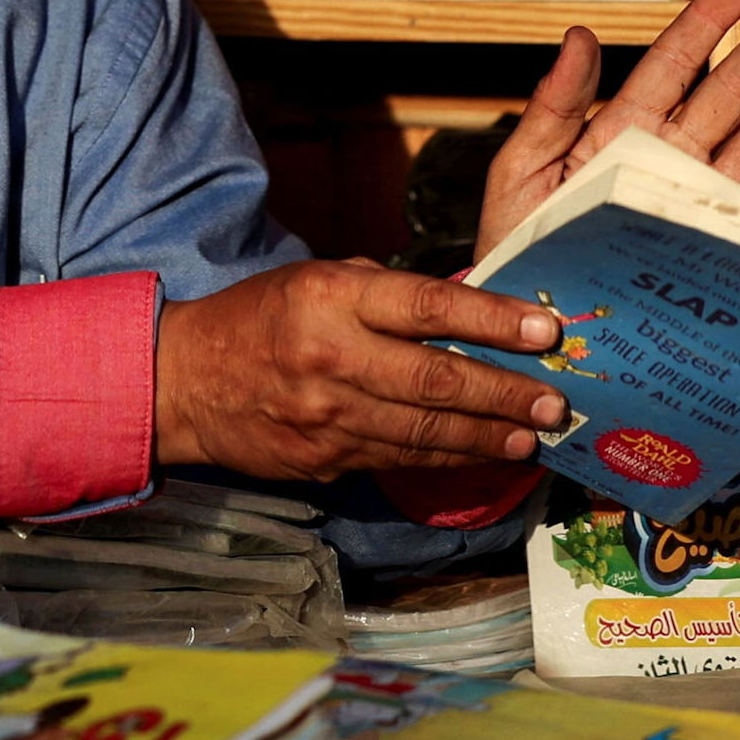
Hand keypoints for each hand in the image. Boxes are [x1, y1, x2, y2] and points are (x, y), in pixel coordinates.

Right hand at [151, 259, 569, 480]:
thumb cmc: (260, 317)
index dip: (493, 321)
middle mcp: (332, 357)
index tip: (545, 330)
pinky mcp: (326, 459)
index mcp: (331, 298)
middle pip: (436, 381)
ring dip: (489, 437)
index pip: (427, 308)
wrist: (185, 381)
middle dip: (505, 393)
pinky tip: (486, 455)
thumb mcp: (316, 280)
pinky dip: (450, 459)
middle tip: (555, 401)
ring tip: (534, 436)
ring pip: (426, 432)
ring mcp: (328, 416)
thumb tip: (467, 311)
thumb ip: (385, 294)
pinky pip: (402, 460)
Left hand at [485, 0, 739, 250]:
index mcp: (624, 131)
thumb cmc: (522, 251)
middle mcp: (672, 159)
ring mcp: (703, 201)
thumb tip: (580, 34)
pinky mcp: (725, 249)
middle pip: (733, 92)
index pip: (674, 62)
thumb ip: (553, 107)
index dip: (711, 18)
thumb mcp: (522, 174)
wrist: (536, 334)